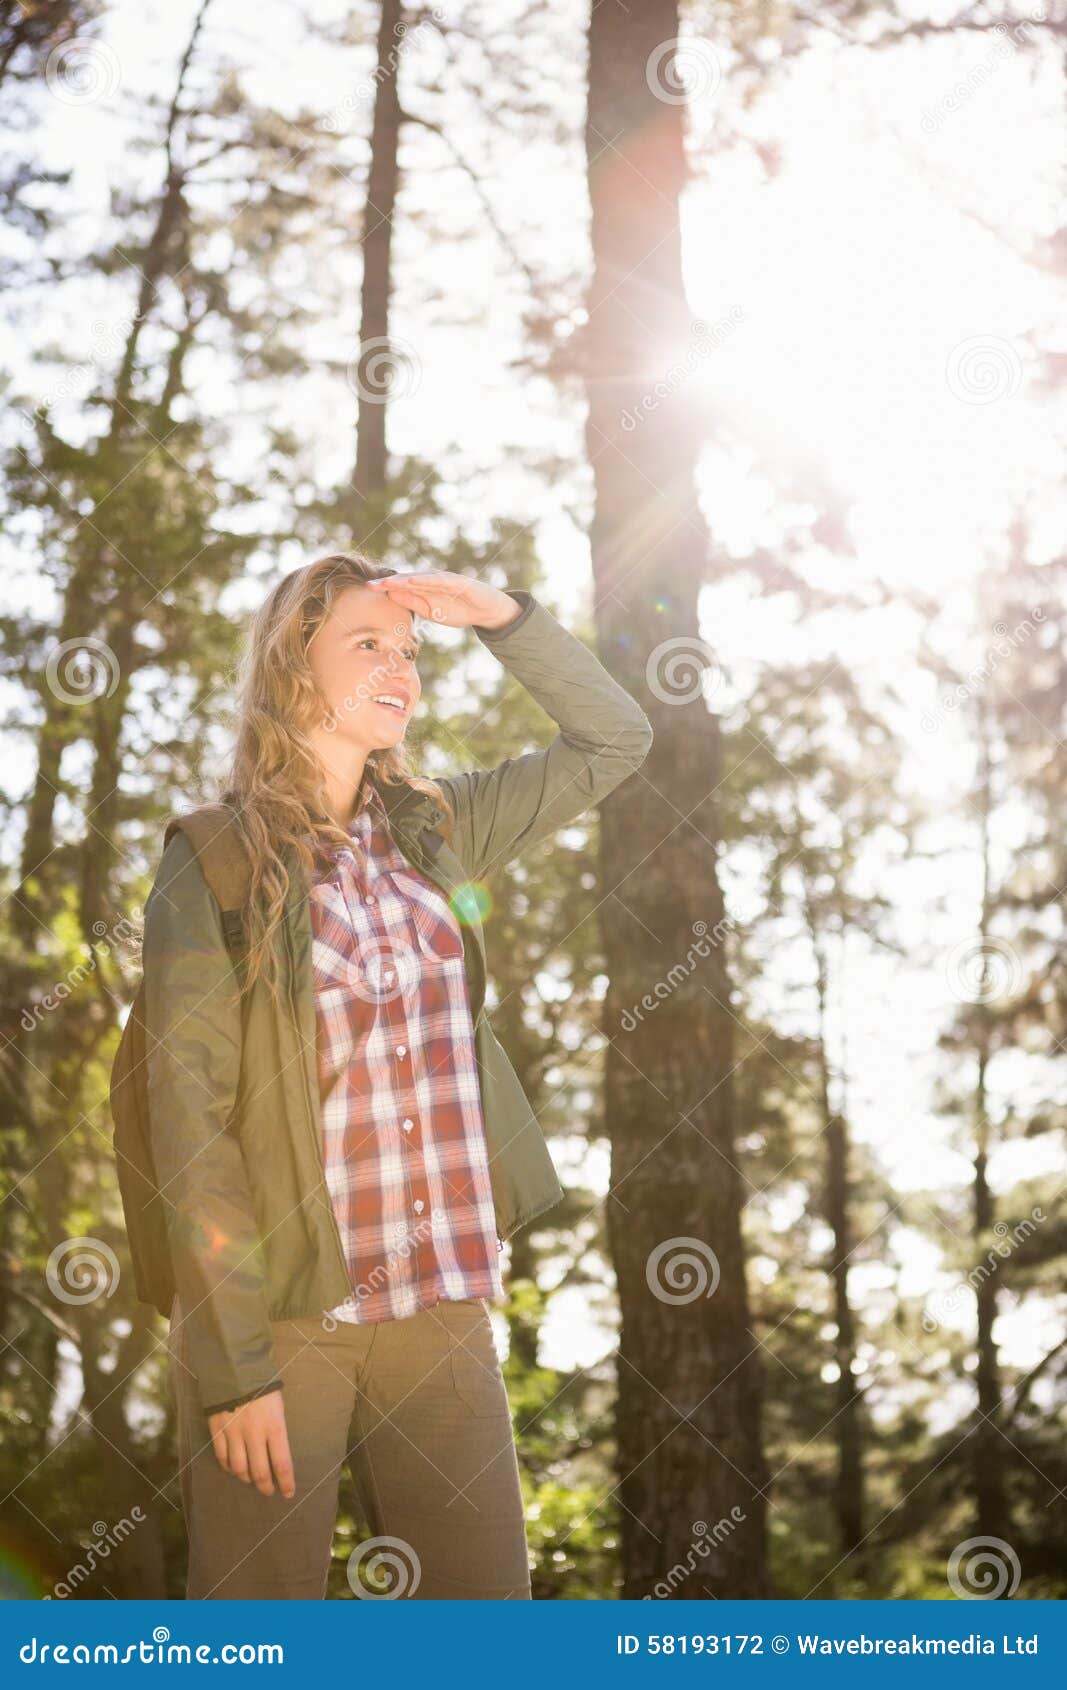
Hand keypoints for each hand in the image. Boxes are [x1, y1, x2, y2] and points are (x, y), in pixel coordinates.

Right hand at [207, 1390, 295, 1497]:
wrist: (235, 1368)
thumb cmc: (263, 1387)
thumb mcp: (278, 1406)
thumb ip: (277, 1430)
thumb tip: (277, 1455)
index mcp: (274, 1426)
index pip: (282, 1464)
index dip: (286, 1482)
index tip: (289, 1493)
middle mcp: (254, 1434)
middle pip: (260, 1472)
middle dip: (266, 1486)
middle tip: (269, 1490)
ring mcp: (234, 1433)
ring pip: (239, 1469)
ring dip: (247, 1478)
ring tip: (252, 1479)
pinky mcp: (218, 1430)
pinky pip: (222, 1457)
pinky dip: (228, 1467)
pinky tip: (234, 1468)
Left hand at [363, 569, 519, 632]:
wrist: (485, 610)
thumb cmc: (458, 609)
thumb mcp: (431, 611)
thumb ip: (413, 602)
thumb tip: (391, 595)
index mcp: (424, 587)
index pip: (401, 587)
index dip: (384, 588)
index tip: (367, 589)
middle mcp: (431, 579)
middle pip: (406, 580)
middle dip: (388, 583)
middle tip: (369, 585)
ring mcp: (443, 579)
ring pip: (419, 578)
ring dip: (402, 580)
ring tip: (386, 583)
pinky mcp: (456, 581)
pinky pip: (438, 580)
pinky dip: (425, 580)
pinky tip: (412, 581)